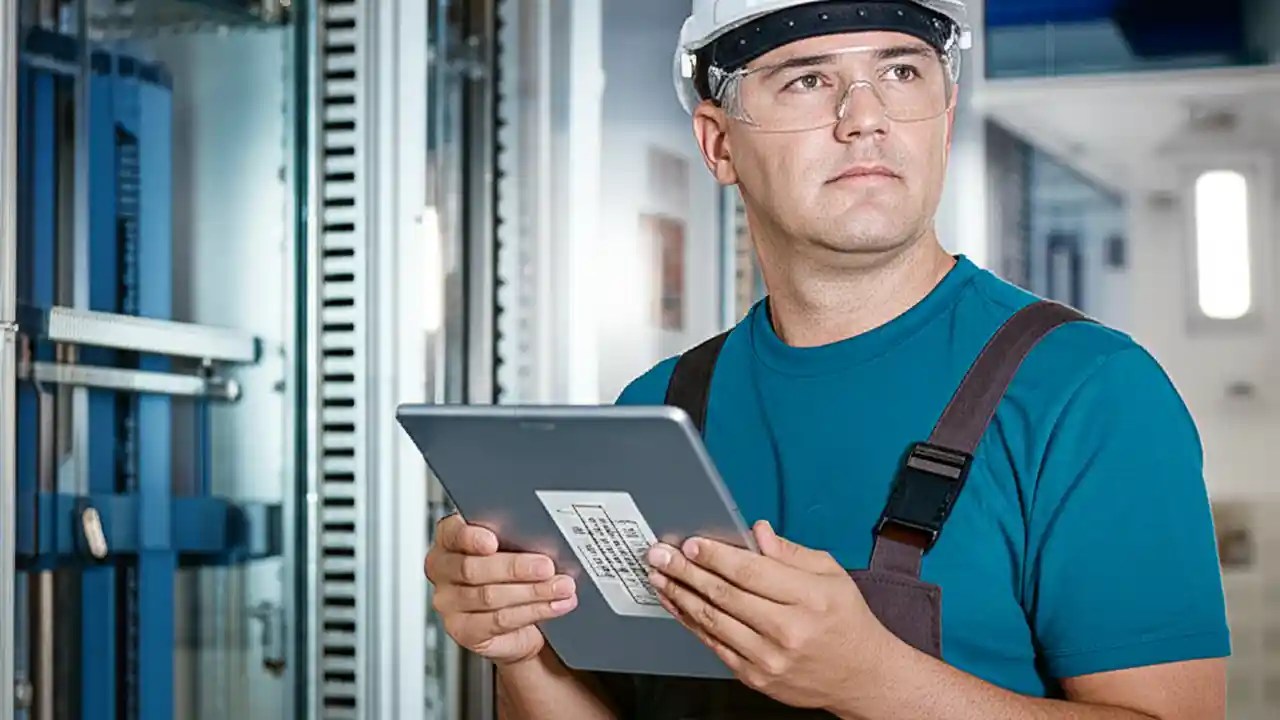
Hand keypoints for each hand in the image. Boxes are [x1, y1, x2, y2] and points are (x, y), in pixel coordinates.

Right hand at [425, 513, 577, 665]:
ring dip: (532, 592)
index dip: (471, 537)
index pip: (452, 533)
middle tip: (546, 567)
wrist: (517, 621)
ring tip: (560, 587)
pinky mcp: (464, 630)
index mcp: (450, 540)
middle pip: (473, 569)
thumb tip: (545, 539)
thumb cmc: (512, 575)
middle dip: (515, 568)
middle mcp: (444, 570)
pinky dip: (532, 612)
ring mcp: (449, 603)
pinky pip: (499, 621)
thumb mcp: (514, 549)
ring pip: (489, 596)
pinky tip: (552, 605)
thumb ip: (517, 540)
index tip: (493, 541)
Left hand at [646, 520, 892, 710]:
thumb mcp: (831, 574)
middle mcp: (788, 631)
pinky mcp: (756, 677)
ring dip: (680, 595)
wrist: (861, 676)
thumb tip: (757, 532)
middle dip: (686, 571)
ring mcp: (769, 658)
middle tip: (661, 555)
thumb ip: (790, 552)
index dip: (715, 555)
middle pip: (725, 595)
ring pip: (713, 621)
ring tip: (660, 576)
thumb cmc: (846, 622)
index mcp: (809, 599)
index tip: (691, 543)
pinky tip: (679, 605)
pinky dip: (691, 623)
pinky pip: (715, 646)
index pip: (751, 571)